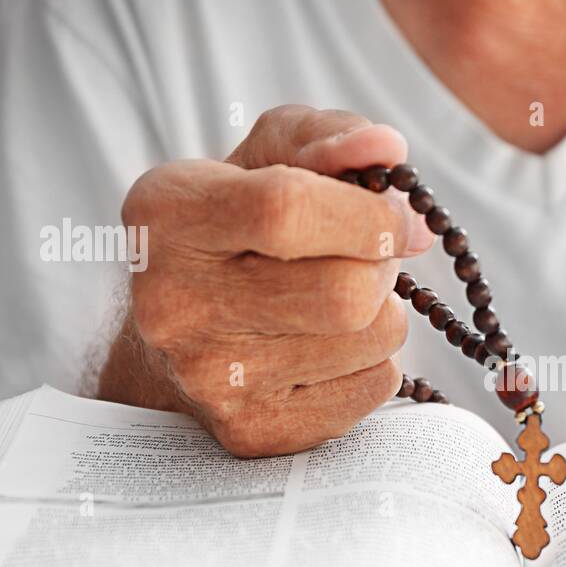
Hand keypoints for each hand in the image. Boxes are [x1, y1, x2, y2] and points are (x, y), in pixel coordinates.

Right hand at [98, 106, 432, 456]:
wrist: (185, 326)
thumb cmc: (241, 222)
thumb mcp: (270, 154)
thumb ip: (328, 136)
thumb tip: (385, 150)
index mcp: (167, 216)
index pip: (287, 211)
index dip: (367, 213)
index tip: (398, 214)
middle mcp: (173, 303)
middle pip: (344, 293)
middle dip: (382, 266)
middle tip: (371, 255)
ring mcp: (209, 378)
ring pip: (371, 339)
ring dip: (384, 311)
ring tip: (340, 297)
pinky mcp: (251, 430)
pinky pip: (372, 387)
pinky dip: (374, 359)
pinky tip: (330, 344)